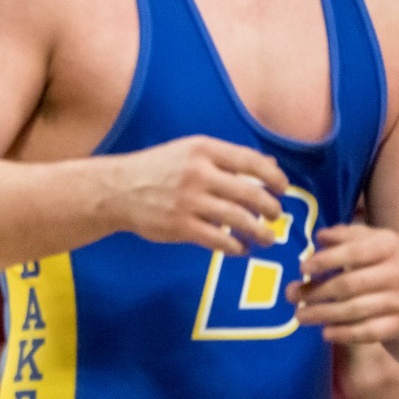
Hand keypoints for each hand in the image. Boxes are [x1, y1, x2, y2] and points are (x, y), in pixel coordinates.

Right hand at [100, 135, 286, 256]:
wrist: (115, 190)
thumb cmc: (157, 170)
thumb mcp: (189, 152)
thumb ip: (227, 159)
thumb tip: (270, 166)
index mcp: (202, 150)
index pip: (252, 161)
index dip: (274, 178)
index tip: (282, 189)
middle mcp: (198, 173)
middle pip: (251, 193)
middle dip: (271, 208)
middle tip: (275, 215)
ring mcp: (189, 201)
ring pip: (240, 219)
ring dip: (261, 232)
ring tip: (267, 238)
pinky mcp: (180, 226)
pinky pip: (220, 240)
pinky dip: (236, 247)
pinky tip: (241, 249)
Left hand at [290, 224, 398, 344]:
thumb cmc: (388, 258)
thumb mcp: (373, 239)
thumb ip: (345, 235)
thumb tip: (319, 237)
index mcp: (388, 247)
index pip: (353, 252)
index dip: (326, 260)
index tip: (302, 267)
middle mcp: (397, 274)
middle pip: (349, 285)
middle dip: (316, 292)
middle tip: (291, 295)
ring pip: (355, 310)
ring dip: (323, 314)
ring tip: (300, 316)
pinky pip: (370, 333)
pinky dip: (345, 334)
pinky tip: (325, 333)